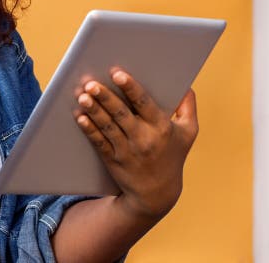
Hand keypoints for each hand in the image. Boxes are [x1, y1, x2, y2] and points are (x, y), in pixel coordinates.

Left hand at [74, 70, 198, 219]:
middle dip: (106, 97)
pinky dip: (89, 129)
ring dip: (94, 111)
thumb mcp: (188, 133)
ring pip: (108, 127)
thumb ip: (188, 107)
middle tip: (91, 83)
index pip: (144, 104)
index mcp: (161, 127)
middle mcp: (144, 139)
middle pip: (122, 114)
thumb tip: (186, 85)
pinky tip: (80, 117)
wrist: (157, 193)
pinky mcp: (113, 160)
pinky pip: (99, 142)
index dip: (131, 88)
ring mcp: (127, 150)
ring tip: (82, 96)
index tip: (117, 74)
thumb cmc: (173, 155)